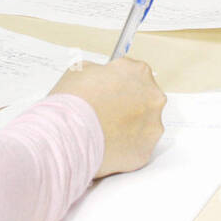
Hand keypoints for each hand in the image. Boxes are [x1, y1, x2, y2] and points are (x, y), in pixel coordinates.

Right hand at [50, 57, 165, 178]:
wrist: (67, 136)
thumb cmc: (72, 103)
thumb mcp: (81, 70)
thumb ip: (101, 71)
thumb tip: (102, 77)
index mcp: (139, 72)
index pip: (135, 74)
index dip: (118, 84)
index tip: (111, 92)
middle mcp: (153, 97)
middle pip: (144, 99)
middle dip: (128, 105)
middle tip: (107, 113)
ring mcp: (152, 125)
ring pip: (144, 125)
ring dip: (129, 127)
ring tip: (105, 131)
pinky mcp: (146, 150)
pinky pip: (137, 147)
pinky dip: (125, 147)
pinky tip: (108, 145)